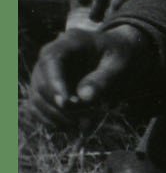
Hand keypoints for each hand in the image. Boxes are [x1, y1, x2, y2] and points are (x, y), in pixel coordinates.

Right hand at [25, 22, 146, 124]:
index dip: (55, 84)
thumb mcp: (121, 64)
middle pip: (41, 84)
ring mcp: (45, 74)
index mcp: (68, 43)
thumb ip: (104, 79)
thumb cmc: (122, 55)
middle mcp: (49, 57)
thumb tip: (83, 99)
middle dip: (61, 106)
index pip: (51, 61)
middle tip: (87, 120)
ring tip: (82, 127)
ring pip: (37, 98)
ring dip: (56, 117)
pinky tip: (71, 129)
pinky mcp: (47, 90)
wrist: (120, 55)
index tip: (67, 104)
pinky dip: (51, 120)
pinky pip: (38, 107)